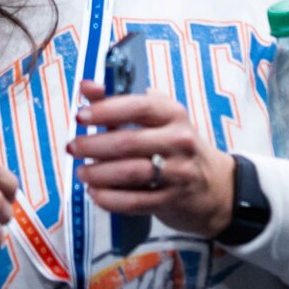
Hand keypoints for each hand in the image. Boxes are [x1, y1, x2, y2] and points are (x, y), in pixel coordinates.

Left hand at [68, 83, 236, 240]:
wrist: (215, 187)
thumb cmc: (177, 147)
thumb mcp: (158, 119)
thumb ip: (120, 102)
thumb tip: (87, 87)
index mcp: (174, 114)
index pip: (138, 106)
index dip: (105, 110)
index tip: (81, 116)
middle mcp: (179, 141)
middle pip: (128, 142)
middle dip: (93, 145)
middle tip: (73, 147)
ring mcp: (178, 172)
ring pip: (128, 172)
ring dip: (98, 173)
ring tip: (81, 172)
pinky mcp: (172, 201)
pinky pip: (133, 201)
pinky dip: (109, 199)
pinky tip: (95, 193)